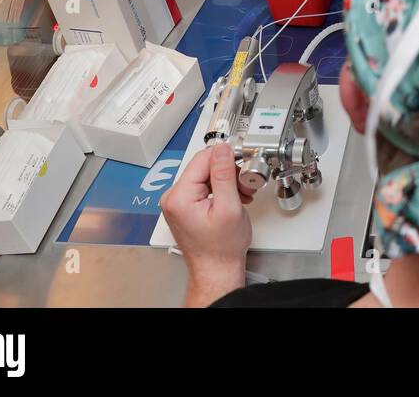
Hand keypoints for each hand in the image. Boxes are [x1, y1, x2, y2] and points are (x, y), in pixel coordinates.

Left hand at [160, 143, 251, 306]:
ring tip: (242, 194)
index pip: (203, 158)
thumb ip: (224, 174)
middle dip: (229, 172)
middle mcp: (173, 197)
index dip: (227, 157)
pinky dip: (221, 189)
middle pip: (204, 166)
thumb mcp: (229, 207)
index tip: (243, 161)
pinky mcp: (185, 206)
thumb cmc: (221, 248)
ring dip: (227, 181)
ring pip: (206, 175)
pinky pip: (204, 186)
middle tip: (245, 184)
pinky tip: (233, 198)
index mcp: (179, 196)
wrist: (216, 269)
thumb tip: (222, 149)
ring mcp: (178, 202)